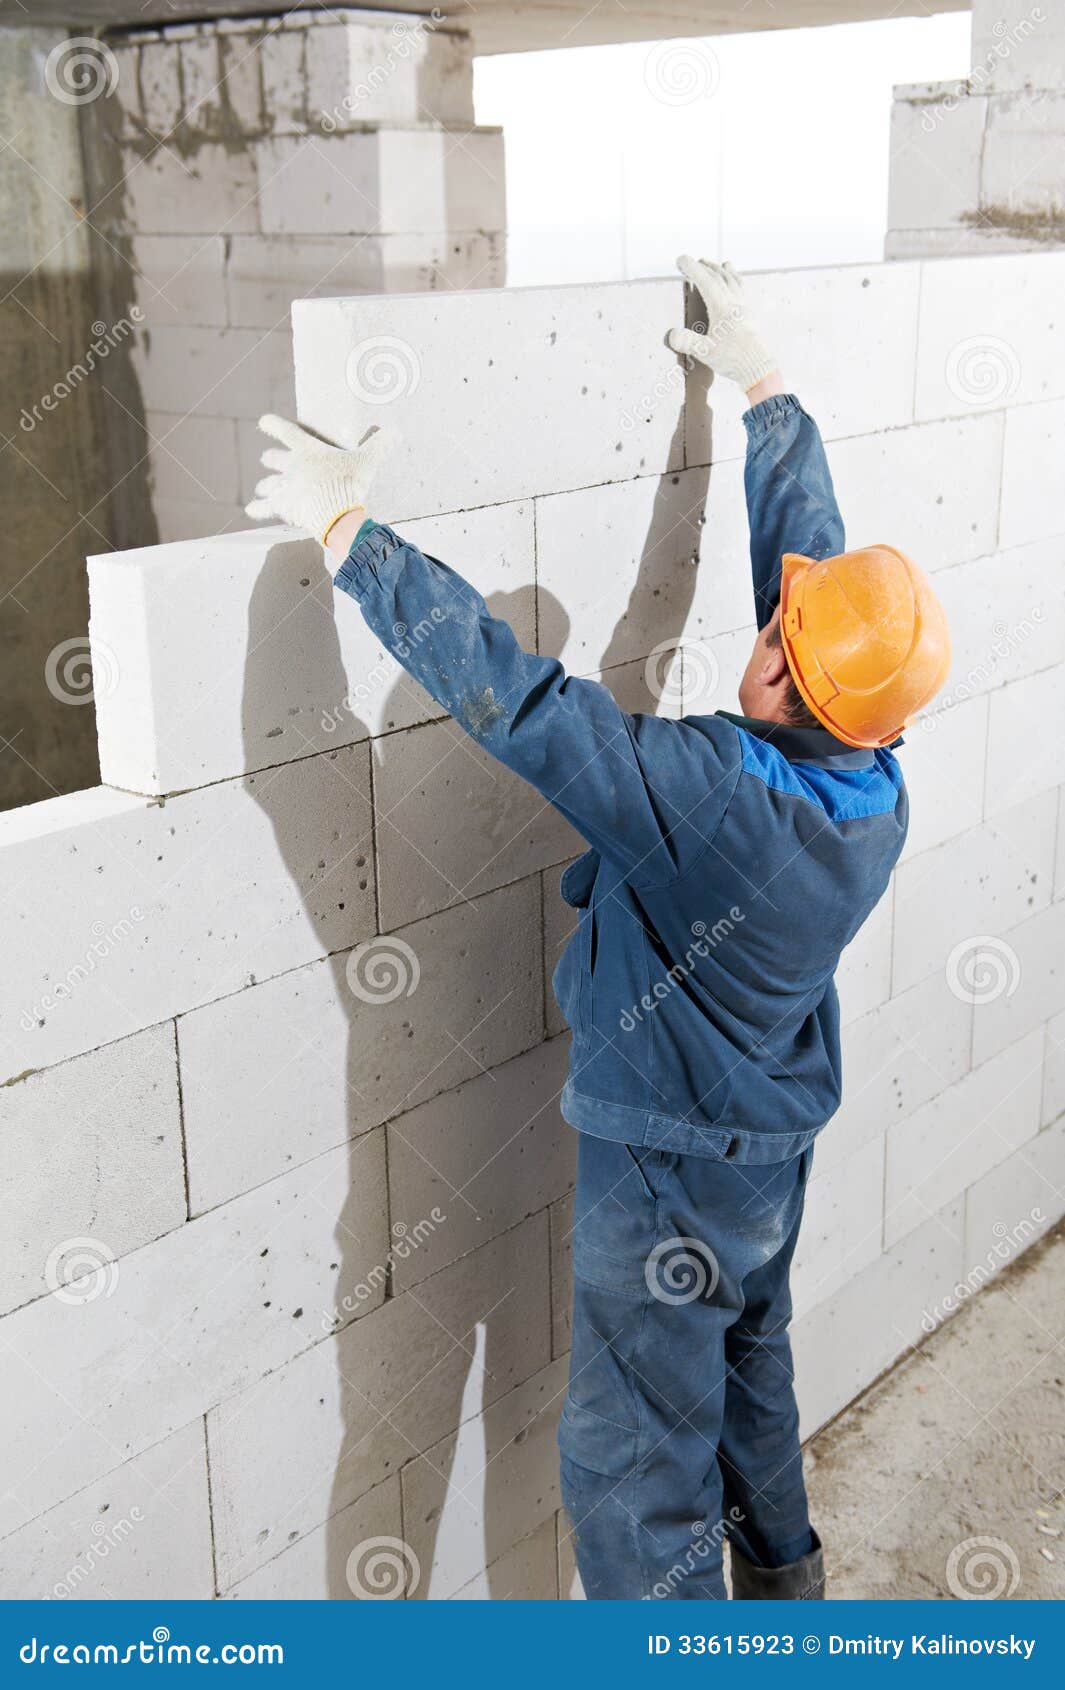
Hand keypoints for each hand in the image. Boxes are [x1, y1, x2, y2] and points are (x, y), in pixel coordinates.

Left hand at [245, 415, 397, 543]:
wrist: (336, 513)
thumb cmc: (349, 483)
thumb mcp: (367, 461)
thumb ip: (380, 445)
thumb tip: (397, 432)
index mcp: (308, 451)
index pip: (285, 431)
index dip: (273, 425)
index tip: (263, 421)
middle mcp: (291, 467)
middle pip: (273, 459)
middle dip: (270, 459)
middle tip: (267, 459)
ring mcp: (285, 487)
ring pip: (267, 484)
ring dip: (265, 485)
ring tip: (262, 487)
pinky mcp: (282, 507)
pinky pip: (264, 508)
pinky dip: (257, 509)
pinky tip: (250, 510)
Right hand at [668, 256, 777, 394]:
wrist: (757, 366)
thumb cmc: (732, 359)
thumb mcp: (705, 352)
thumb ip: (687, 341)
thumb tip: (671, 334)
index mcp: (721, 307)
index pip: (705, 281)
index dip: (692, 268)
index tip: (682, 259)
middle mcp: (734, 301)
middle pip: (718, 276)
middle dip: (704, 267)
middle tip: (694, 262)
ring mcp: (744, 305)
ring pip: (732, 279)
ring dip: (721, 270)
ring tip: (717, 264)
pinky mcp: (751, 312)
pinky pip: (743, 288)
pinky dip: (736, 279)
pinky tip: (736, 279)